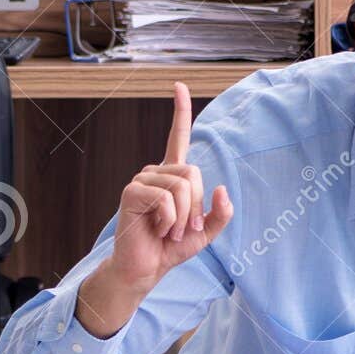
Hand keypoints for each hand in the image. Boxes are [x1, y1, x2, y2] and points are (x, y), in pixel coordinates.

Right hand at [109, 81, 233, 293]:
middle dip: (197, 205)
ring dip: (183, 216)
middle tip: (184, 228)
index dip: (180, 112)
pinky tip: (158, 229)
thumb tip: (222, 188)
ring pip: (182, 185)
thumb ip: (221, 213)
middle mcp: (157, 173)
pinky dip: (170, 220)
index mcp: (174, 177)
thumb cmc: (172, 247)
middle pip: (193, 172)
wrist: (146, 268)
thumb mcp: (206, 232)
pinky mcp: (132, 192)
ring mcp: (142, 180)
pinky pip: (165, 198)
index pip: (178, 138)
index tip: (178, 85)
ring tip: (170, 231)